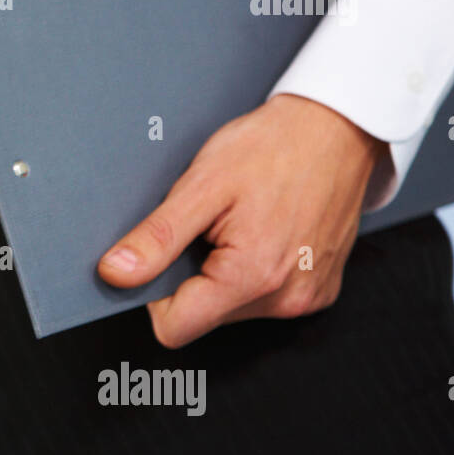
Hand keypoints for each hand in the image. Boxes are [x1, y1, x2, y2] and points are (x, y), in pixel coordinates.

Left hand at [97, 94, 386, 347]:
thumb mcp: (202, 186)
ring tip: (239, 224)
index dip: (154, 295)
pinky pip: (266, 296)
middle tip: (207, 226)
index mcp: (253, 277)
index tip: (158, 259)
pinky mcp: (320, 289)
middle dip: (193, 275)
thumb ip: (157, 238)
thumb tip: (116, 273)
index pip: (175, 327)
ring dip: (223, 272)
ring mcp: (307, 296)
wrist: (336, 127)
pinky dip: (252, 269)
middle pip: (205, 315)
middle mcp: (286, 298)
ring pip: (232, 307)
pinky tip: (262, 231)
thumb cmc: (274, 147)